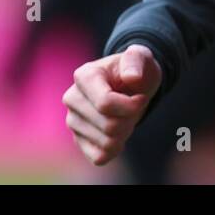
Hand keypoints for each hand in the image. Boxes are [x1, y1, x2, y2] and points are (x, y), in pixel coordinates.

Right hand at [62, 45, 162, 165]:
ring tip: (126, 116)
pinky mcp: (78, 139)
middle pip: (109, 126)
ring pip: (107, 143)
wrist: (131, 84)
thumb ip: (136, 59)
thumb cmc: (136, 70)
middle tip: (134, 107)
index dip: (131, 106)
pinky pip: (100, 157)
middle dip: (130, 119)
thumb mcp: (141, 57)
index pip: (105, 104)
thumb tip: (131, 77)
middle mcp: (72, 98)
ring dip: (125, 132)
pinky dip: (116, 148)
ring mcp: (72, 121)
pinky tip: (119, 133)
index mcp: (84, 76)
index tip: (142, 97)